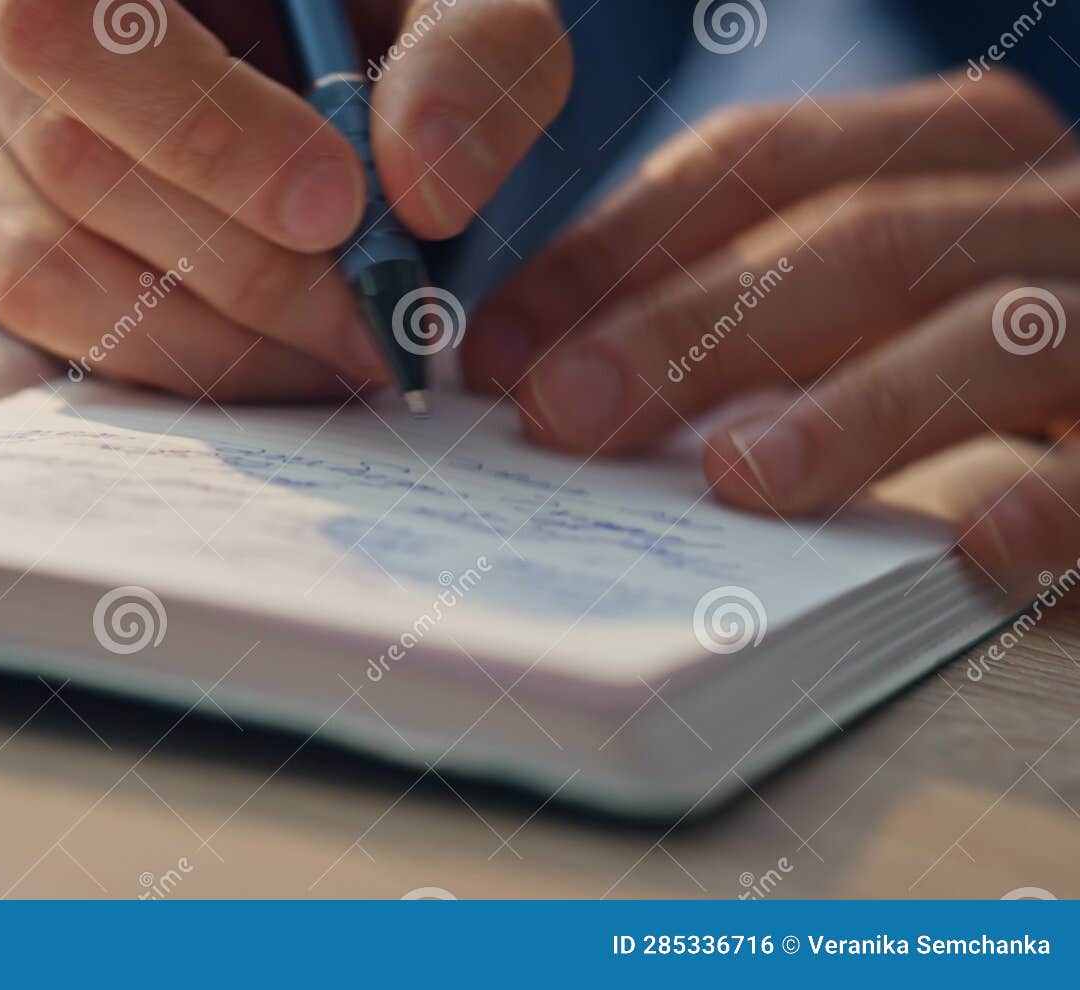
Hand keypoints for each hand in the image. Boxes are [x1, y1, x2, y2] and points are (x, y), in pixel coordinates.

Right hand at [0, 0, 570, 400]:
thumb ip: (471, 46)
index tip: (338, 208)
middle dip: (242, 268)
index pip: (77, 30)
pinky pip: (40, 323)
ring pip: (39, 267)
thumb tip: (427, 192)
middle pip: (71, 163)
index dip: (205, 131)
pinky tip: (272, 357)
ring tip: (336, 356)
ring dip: (205, 341)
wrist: (302, 24)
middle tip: (373, 324)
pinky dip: (167, 360)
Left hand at [474, 72, 1079, 588]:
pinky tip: (970, 549)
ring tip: (734, 482)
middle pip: (854, 241)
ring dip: (852, 411)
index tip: (495, 352)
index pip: (752, 168)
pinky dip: (1050, 504)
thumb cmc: (973, 347)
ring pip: (987, 334)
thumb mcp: (855, 296)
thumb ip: (734, 306)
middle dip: (692, 330)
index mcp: (937, 152)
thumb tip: (536, 375)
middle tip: (567, 414)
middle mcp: (1032, 206)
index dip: (611, 253)